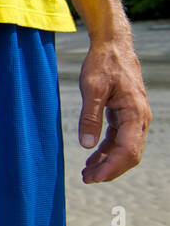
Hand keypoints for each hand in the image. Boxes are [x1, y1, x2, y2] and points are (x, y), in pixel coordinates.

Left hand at [77, 35, 151, 182]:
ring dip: (107, 162)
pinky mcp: (125, 114)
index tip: (93, 178)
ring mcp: (133, 117)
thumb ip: (89, 117)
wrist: (112, 46)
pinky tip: (92, 158)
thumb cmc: (103, 63)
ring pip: (124, 148)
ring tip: (87, 174)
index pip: (128, 150)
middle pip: (129, 154)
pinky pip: (118, 138)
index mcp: (135, 113)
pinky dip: (106, 150)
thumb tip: (87, 145)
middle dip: (110, 170)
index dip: (111, 167)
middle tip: (87, 179)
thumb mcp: (91, 88)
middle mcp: (139, 118)